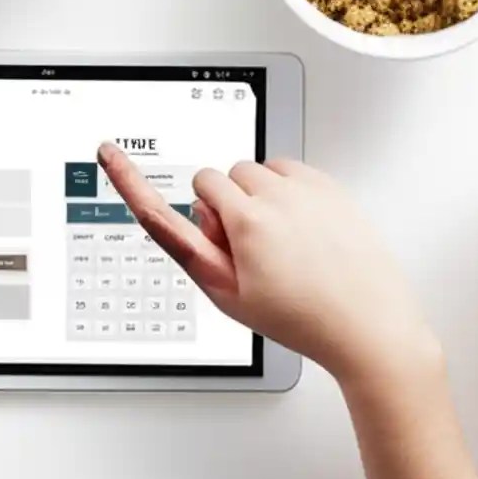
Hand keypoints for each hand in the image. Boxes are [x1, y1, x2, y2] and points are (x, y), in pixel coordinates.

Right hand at [96, 143, 438, 383]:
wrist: (369, 325)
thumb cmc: (304, 317)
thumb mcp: (232, 297)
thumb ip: (197, 252)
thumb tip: (193, 215)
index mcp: (246, 224)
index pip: (181, 194)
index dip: (132, 177)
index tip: (108, 153)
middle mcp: (275, 197)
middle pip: (218, 180)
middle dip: (223, 207)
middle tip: (248, 251)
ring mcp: (306, 188)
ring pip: (253, 171)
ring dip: (256, 196)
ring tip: (279, 243)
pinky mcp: (328, 184)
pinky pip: (287, 169)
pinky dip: (284, 190)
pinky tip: (298, 228)